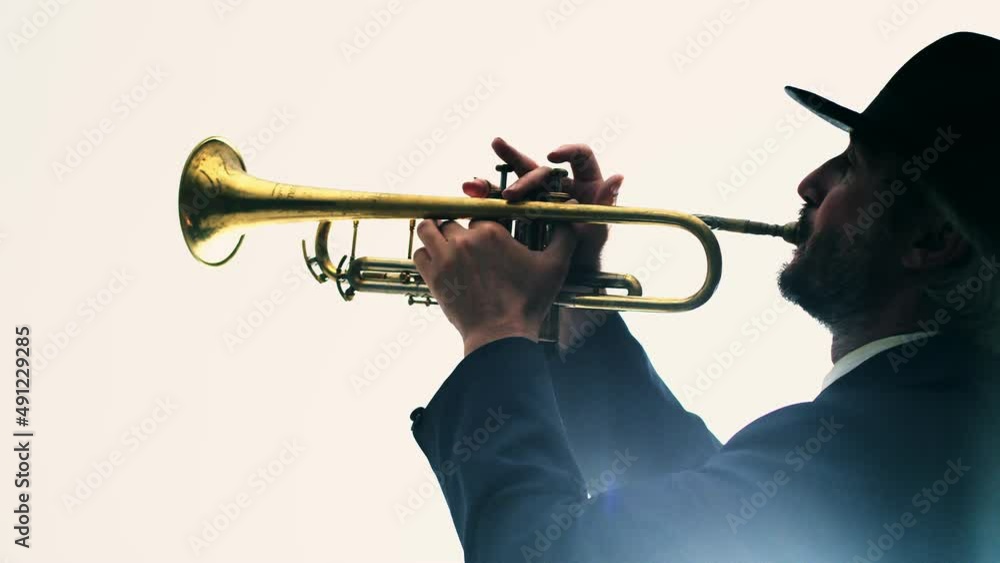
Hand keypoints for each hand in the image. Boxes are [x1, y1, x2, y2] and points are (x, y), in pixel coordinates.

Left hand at [412, 219, 576, 355]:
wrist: (501, 335)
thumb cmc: (528, 301)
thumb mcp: (555, 266)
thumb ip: (564, 235)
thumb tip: (571, 212)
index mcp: (491, 231)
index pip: (478, 213)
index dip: (482, 224)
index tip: (486, 236)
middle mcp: (465, 240)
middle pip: (451, 218)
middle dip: (458, 228)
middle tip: (466, 243)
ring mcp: (445, 257)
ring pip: (428, 229)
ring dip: (434, 232)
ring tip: (444, 242)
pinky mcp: (433, 276)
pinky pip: (419, 252)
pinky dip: (425, 253)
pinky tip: (437, 261)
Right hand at [462, 137, 623, 269]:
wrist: (565, 283)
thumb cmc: (587, 258)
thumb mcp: (596, 234)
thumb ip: (603, 207)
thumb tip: (618, 177)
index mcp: (584, 185)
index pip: (579, 158)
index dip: (567, 151)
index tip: (551, 156)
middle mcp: (559, 187)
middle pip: (538, 166)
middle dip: (516, 164)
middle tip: (510, 193)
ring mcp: (537, 198)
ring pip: (514, 179)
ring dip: (492, 180)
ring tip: (472, 186)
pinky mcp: (518, 211)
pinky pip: (501, 199)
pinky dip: (485, 196)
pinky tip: (470, 194)